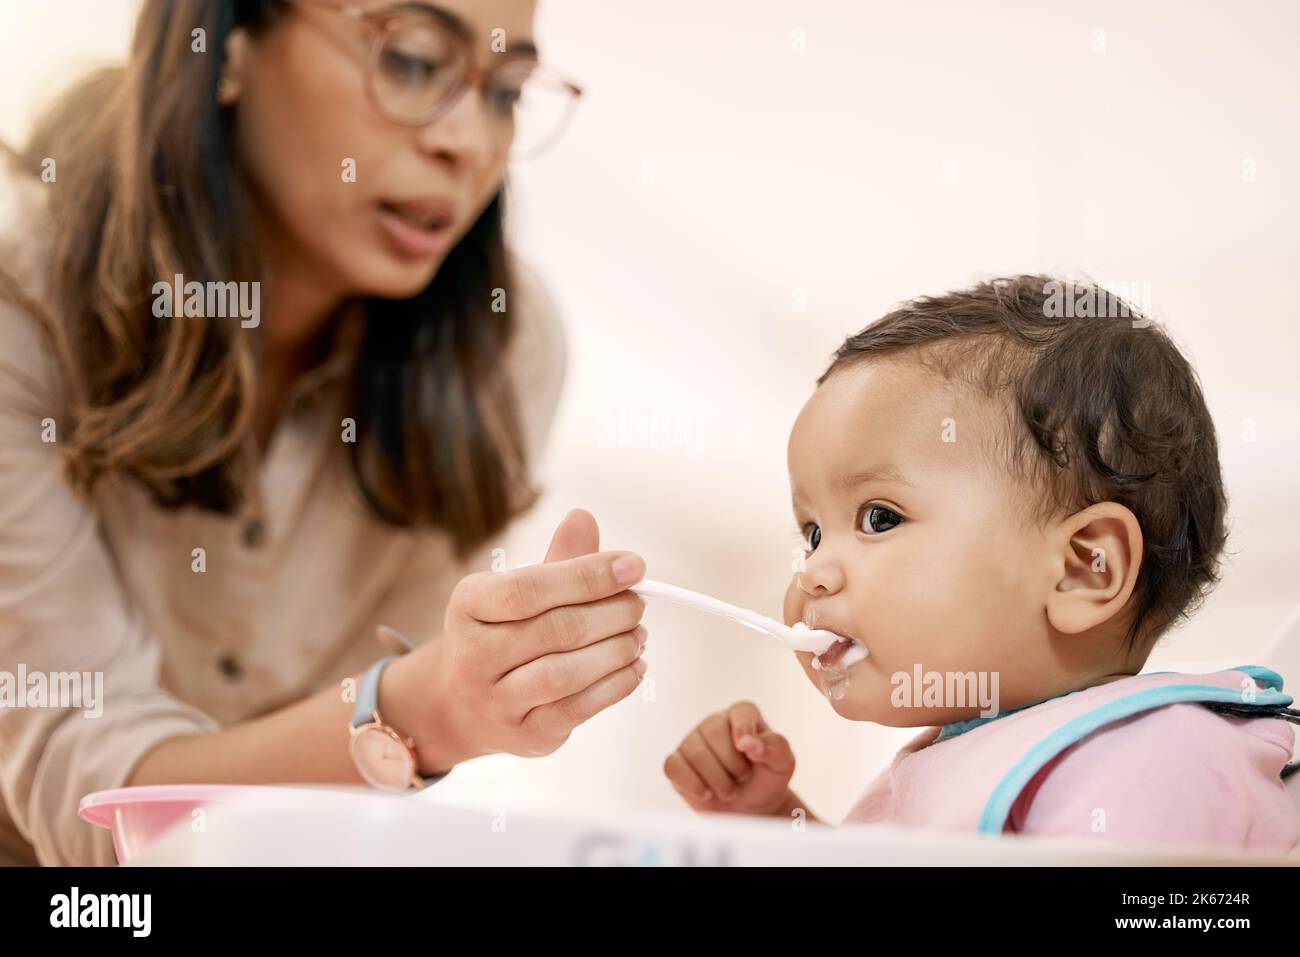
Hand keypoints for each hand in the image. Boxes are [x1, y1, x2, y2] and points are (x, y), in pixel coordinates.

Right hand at [383, 509, 648, 771]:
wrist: (461, 704)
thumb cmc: (502, 634)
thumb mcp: (517, 591)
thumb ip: (557, 560)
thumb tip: (584, 518)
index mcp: (469, 604)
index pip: (529, 588)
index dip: (587, 575)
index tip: (634, 566)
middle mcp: (472, 655)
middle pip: (556, 630)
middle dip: (611, 613)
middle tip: (638, 604)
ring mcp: (495, 700)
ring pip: (566, 673)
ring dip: (616, 650)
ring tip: (638, 634)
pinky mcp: (524, 735)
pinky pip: (577, 709)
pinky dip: (616, 686)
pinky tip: (635, 667)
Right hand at [663, 701, 795, 815]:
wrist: (750, 806)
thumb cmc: (767, 778)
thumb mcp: (782, 763)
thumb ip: (774, 746)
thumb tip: (750, 742)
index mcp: (743, 715)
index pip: (740, 712)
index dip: (743, 728)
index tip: (747, 749)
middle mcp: (715, 722)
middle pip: (712, 731)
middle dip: (732, 764)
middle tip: (744, 778)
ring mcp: (693, 741)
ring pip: (694, 752)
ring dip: (716, 780)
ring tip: (730, 791)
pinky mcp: (677, 762)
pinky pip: (673, 767)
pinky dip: (691, 783)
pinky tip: (707, 793)